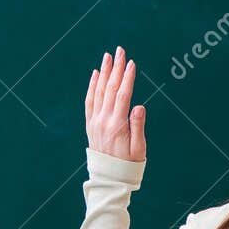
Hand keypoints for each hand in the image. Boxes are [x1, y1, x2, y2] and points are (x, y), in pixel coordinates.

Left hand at [85, 45, 145, 161]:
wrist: (109, 178)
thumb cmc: (129, 164)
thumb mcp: (139, 148)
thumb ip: (138, 126)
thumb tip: (139, 105)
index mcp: (117, 125)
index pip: (122, 95)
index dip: (127, 78)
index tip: (131, 63)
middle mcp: (103, 121)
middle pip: (109, 89)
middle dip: (115, 68)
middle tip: (120, 50)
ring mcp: (95, 122)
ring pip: (98, 92)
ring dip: (104, 73)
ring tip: (108, 56)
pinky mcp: (90, 124)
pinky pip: (89, 101)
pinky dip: (92, 86)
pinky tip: (96, 74)